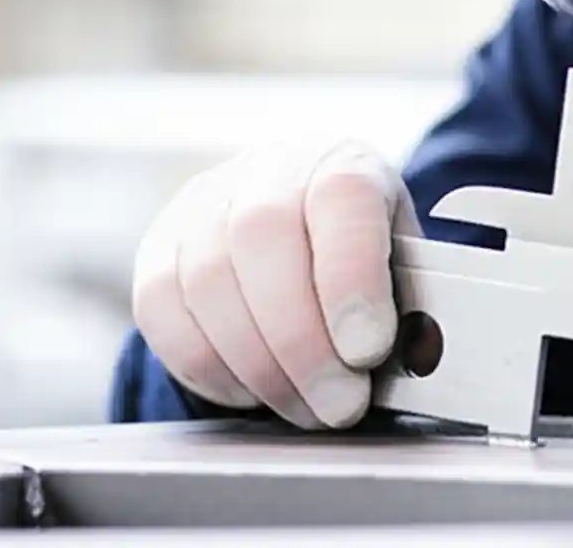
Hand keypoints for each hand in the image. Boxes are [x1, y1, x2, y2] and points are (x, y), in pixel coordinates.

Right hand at [131, 141, 419, 428]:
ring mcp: (202, 205)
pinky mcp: (157, 250)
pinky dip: (211, 367)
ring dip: (261, 366)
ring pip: (208, 279)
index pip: (340, 197)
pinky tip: (255, 391)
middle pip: (262, 238)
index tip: (368, 349)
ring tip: (308, 408)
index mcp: (342, 163)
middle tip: (340, 404)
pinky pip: (164, 312)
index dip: (351, 277)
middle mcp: (268, 169)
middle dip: (303, 341)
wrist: (301, 234)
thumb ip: (409, 303)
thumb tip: (414, 356)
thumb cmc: (363, 262)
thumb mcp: (405, 267)